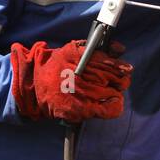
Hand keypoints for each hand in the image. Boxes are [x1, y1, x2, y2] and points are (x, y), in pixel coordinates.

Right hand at [10, 39, 131, 122]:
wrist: (33, 86)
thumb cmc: (55, 66)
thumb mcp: (73, 49)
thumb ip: (97, 48)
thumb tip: (120, 49)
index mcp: (81, 59)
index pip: (109, 63)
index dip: (121, 66)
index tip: (125, 68)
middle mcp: (83, 76)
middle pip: (116, 78)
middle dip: (121, 79)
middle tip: (120, 79)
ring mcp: (83, 95)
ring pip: (114, 93)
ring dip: (116, 91)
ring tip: (112, 90)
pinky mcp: (81, 111)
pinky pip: (109, 110)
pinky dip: (115, 106)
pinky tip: (113, 102)